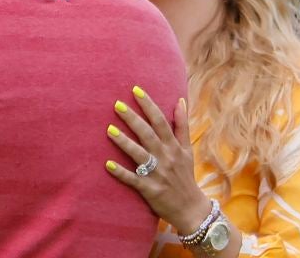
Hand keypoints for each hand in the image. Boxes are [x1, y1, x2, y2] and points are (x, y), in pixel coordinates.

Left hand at [104, 87, 211, 234]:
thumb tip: (180, 100)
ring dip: (124, 142)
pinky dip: (121, 173)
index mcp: (174, 147)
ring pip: (139, 155)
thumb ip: (182, 125)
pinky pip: (133, 180)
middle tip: (117, 104)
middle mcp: (166, 157)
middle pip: (148, 134)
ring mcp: (157, 174)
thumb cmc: (186, 175)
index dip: (148, 105)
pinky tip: (108, 164)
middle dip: (133, 119)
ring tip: (109, 129)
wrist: (191, 209)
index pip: (161, 121)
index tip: (135, 90)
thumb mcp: (188, 150)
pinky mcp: (149, 190)